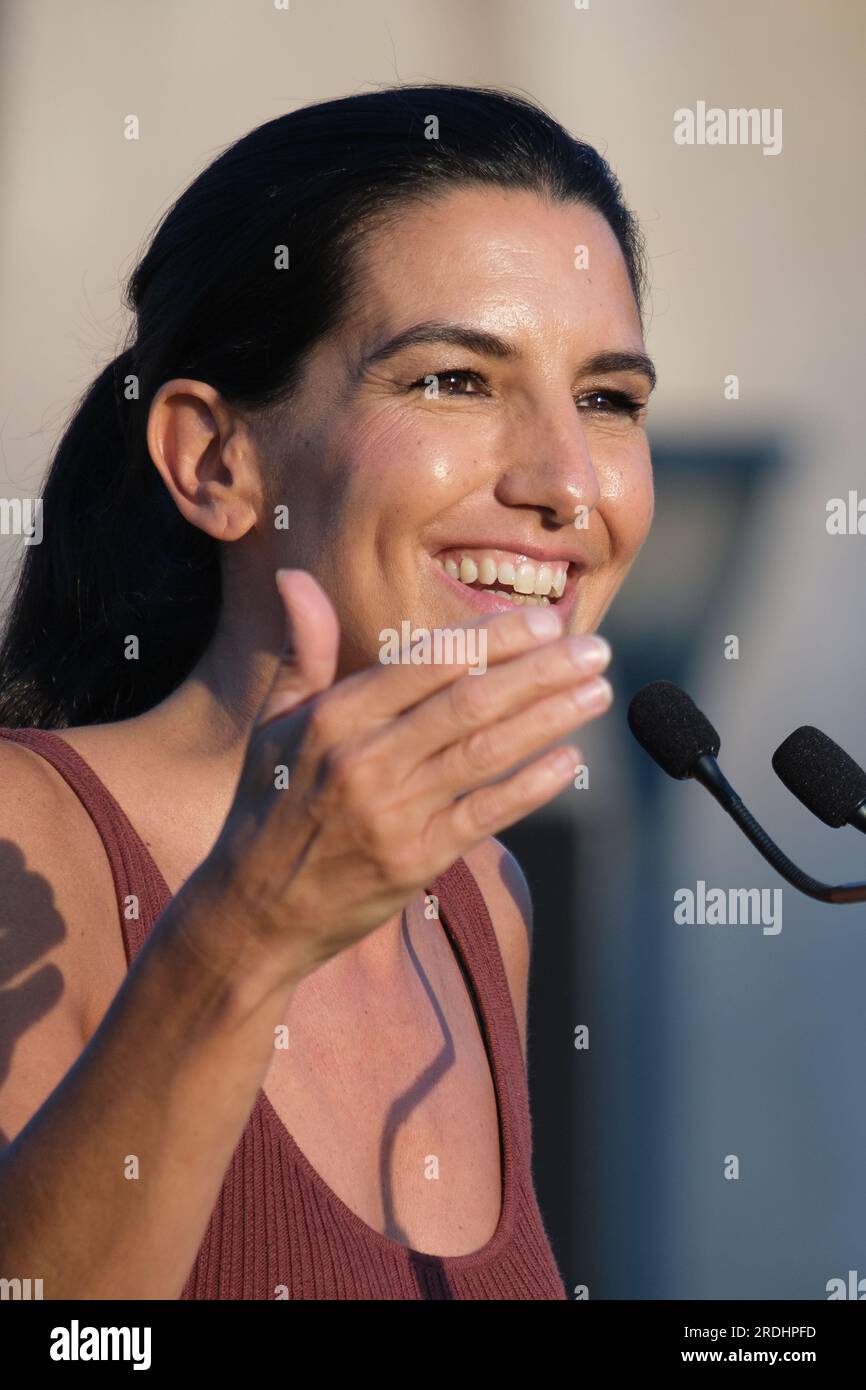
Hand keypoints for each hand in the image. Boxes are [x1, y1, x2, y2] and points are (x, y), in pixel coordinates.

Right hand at [209, 569, 611, 985]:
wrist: (254, 913)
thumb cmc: (267, 806)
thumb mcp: (271, 724)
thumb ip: (301, 650)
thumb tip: (295, 575)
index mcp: (332, 718)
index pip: (426, 662)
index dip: (490, 639)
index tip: (542, 621)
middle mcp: (364, 761)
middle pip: (468, 702)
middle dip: (539, 671)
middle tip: (593, 649)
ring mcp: (392, 814)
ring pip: (485, 753)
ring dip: (548, 719)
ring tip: (597, 693)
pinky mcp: (415, 862)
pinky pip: (485, 816)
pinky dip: (530, 787)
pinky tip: (568, 761)